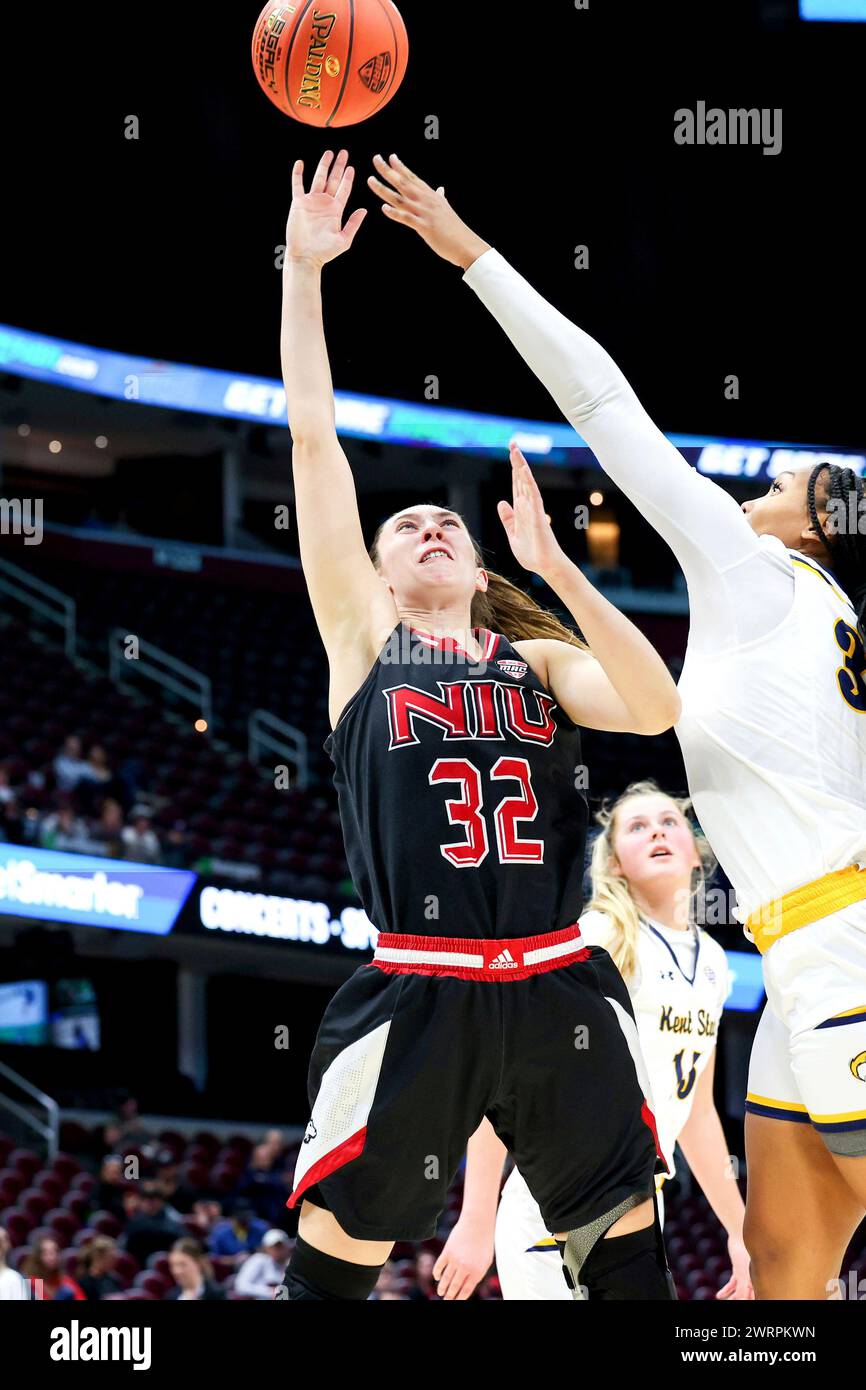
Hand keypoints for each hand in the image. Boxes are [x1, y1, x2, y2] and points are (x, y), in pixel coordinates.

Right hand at [285, 149, 366, 269]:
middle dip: (338, 166)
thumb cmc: (325, 252)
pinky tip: (300, 163)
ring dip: (323, 165)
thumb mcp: (344, 240)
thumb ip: (353, 224)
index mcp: (336, 210)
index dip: (348, 178)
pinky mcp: (298, 203)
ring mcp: (311, 202)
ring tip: (329, 153)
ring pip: (318, 178)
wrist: (306, 257)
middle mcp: (325, 203)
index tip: (351, 167)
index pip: (344, 189)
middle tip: (344, 152)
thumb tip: (364, 209)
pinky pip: (297, 185)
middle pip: (333, 179)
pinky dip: (298, 174)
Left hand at [367, 153, 489, 268]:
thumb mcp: (446, 209)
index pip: (413, 178)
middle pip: (403, 182)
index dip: (401, 167)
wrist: (466, 244)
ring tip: (370, 180)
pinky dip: (395, 213)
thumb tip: (441, 190)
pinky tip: (383, 208)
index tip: (390, 156)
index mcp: (431, 196)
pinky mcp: (424, 227)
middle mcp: (426, 201)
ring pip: (400, 198)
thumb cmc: (455, 229)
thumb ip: (440, 198)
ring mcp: (425, 213)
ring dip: (384, 189)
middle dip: (388, 170)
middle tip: (376, 158)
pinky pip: (407, 218)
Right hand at [433, 1218, 493, 1300]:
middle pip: (454, 1286)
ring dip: (442, 1287)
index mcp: (477, 1271)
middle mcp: (465, 1267)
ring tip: (440, 1292)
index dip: (459, 1298)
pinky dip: (437, 1273)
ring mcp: (455, 1259)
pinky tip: (437, 1277)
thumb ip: (477, 1273)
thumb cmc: (484, 1241)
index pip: (466, 1290)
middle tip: (446, 1300)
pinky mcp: (447, 1251)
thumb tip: (467, 1285)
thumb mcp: (486, 1260)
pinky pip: (439, 1266)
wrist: (478, 1223)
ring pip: (445, 1278)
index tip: (455, 1302)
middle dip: (449, 1295)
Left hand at [497, 442, 566, 579]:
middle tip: (513, 444)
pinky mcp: (538, 515)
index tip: (510, 454)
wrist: (544, 566)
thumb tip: (501, 502)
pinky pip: (533, 496)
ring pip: (527, 483)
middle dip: (516, 462)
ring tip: (516, 452)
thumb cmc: (532, 553)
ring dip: (521, 467)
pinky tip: (523, 471)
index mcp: (521, 510)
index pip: (516, 485)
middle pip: (521, 479)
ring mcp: (534, 509)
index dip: (513, 469)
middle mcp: (528, 506)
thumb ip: (508, 518)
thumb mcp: (512, 534)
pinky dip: (528, 483)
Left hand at [716, 1236, 754, 1299]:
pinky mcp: (738, 1271)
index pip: (757, 1296)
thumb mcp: (743, 1273)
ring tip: (727, 1302)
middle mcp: (754, 1278)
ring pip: (740, 1292)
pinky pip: (733, 1284)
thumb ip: (743, 1288)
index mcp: (759, 1280)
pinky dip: (727, 1290)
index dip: (751, 1300)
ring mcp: (746, 1274)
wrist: (740, 1234)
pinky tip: (719, 1296)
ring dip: (734, 1298)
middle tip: (735, 1304)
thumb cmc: (744, 1253)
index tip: (743, 1303)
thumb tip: (740, 1300)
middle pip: (749, 1295)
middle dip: (743, 1300)